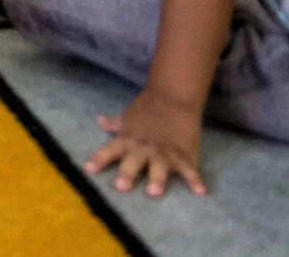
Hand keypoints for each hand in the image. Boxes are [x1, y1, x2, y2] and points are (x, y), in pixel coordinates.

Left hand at [86, 91, 205, 195]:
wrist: (173, 95)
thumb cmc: (148, 108)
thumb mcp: (129, 117)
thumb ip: (115, 124)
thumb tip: (98, 121)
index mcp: (128, 139)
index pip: (110, 150)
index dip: (99, 159)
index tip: (88, 170)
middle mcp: (143, 147)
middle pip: (133, 161)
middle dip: (127, 173)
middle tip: (121, 187)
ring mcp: (164, 151)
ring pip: (159, 166)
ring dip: (156, 178)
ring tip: (154, 192)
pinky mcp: (183, 153)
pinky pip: (189, 169)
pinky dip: (195, 180)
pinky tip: (200, 192)